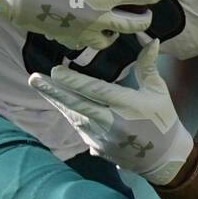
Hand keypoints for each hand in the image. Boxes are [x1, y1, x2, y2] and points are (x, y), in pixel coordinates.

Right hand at [0, 0, 166, 50]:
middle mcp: (97, 18)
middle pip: (134, 25)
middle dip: (145, 19)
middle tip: (147, 12)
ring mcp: (82, 32)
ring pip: (112, 40)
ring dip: (121, 32)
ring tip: (120, 24)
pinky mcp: (67, 39)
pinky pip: (89, 45)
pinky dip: (97, 39)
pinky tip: (94, 30)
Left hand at [29, 39, 192, 184]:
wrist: (163, 158)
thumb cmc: (162, 119)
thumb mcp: (158, 91)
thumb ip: (148, 66)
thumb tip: (150, 40)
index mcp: (128, 106)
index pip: (96, 91)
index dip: (74, 82)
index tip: (56, 71)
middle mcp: (112, 123)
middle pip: (77, 105)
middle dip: (54, 91)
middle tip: (34, 78)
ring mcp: (102, 137)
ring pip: (73, 116)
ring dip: (56, 101)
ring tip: (40, 85)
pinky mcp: (97, 147)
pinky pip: (78, 127)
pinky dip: (67, 113)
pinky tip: (56, 102)